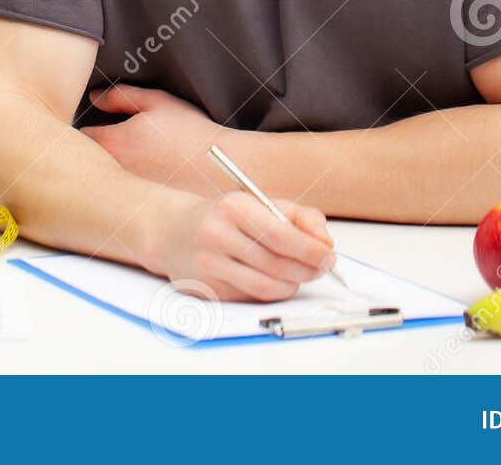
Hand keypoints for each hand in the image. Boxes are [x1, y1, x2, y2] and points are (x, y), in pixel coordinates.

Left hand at [79, 83, 228, 193]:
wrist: (223, 168)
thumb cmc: (191, 133)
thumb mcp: (157, 103)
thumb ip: (120, 97)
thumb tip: (94, 98)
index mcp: (113, 142)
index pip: (79, 136)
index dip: (89, 130)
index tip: (101, 129)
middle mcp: (113, 171)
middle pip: (86, 163)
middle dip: (92, 156)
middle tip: (115, 149)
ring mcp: (126, 194)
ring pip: (103, 184)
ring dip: (108, 176)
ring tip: (136, 167)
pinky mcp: (140, 210)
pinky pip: (122, 201)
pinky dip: (125, 195)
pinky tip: (145, 186)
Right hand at [149, 192, 337, 302]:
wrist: (172, 231)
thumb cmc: (223, 216)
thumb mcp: (259, 203)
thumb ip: (299, 217)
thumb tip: (325, 243)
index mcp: (233, 207)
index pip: (280, 235)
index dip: (310, 250)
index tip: (329, 256)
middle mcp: (216, 235)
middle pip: (276, 264)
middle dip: (307, 270)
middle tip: (321, 267)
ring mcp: (209, 265)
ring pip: (266, 287)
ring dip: (291, 285)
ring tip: (298, 275)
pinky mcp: (207, 289)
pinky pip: (251, 297)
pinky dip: (271, 292)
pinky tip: (274, 280)